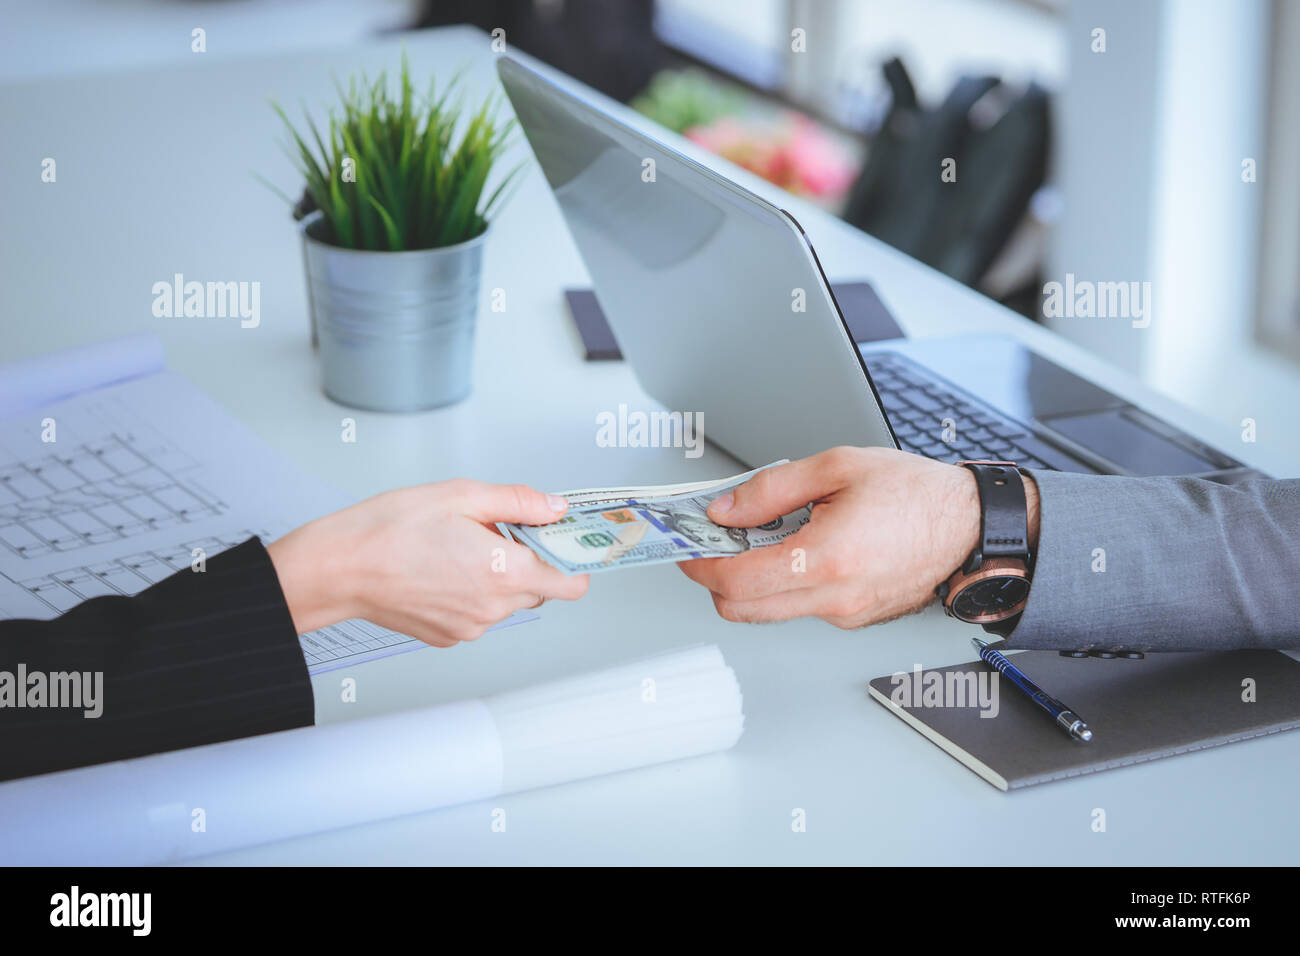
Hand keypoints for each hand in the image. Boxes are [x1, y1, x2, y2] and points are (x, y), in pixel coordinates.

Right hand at [267, 480, 588, 646]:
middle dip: (528, 560)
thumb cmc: (388, 529)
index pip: (572, 582)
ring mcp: (470, 627)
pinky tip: (441, 569)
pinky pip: (477, 613)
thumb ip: (519, 503)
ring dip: (497, 576)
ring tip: (459, 548)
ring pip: (506, 601)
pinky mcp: (447, 636)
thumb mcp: (461, 495)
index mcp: (505, 572)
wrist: (337, 568)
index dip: (573, 558)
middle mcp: (492, 608)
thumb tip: (555, 508)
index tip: (565, 540)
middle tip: (497, 531)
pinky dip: (470, 592)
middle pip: (539, 589)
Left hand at [678, 447, 1038, 628]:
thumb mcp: (836, 468)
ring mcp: (845, 615)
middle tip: (713, 544)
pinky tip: (799, 549)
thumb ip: (771, 490)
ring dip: (752, 581)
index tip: (687, 547)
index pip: (736, 582)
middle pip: (743, 609)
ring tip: (761, 538)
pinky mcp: (855, 619)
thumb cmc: (917, 493)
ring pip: (770, 612)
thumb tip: (725, 510)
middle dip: (717, 579)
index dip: (700, 565)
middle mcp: (834, 597)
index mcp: (826, 558)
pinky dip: (786, 584)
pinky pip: (802, 608)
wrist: (973, 526)